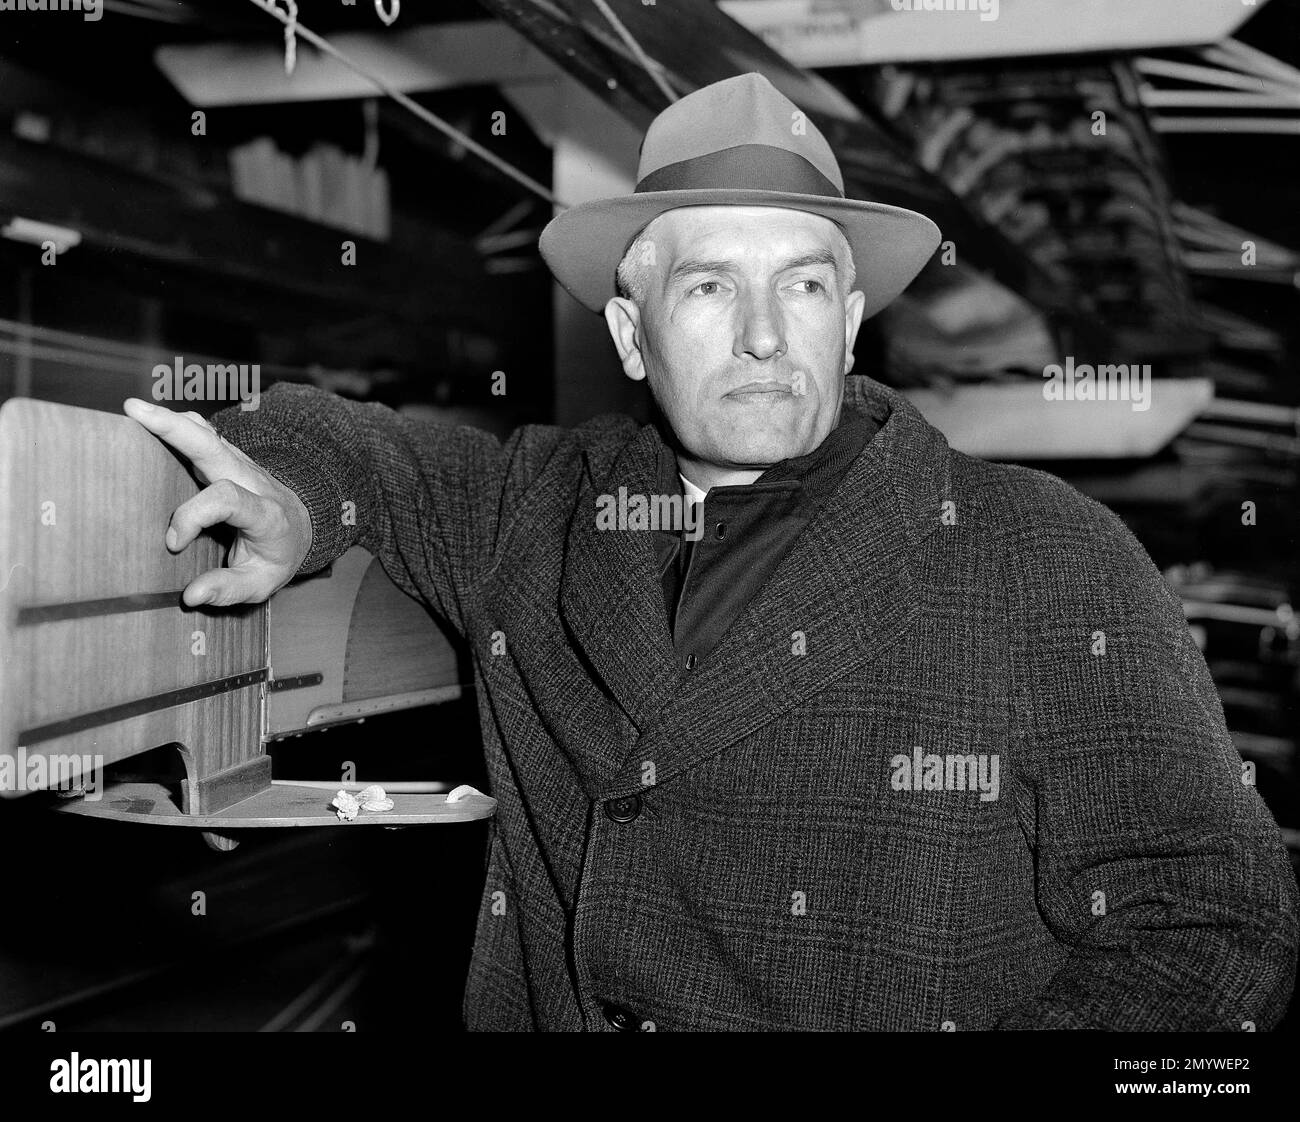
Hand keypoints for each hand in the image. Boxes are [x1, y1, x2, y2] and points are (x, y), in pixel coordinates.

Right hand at [123, 399, 312, 606]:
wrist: (300, 531)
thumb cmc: (276, 557)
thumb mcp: (261, 584)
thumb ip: (228, 590)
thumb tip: (192, 596)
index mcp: (265, 513)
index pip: (226, 498)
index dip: (193, 516)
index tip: (173, 543)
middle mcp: (253, 481)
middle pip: (216, 447)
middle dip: (176, 430)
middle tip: (136, 415)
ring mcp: (241, 465)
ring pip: (208, 435)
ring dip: (172, 421)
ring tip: (134, 409)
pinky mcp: (228, 460)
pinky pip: (204, 436)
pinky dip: (178, 425)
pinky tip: (151, 417)